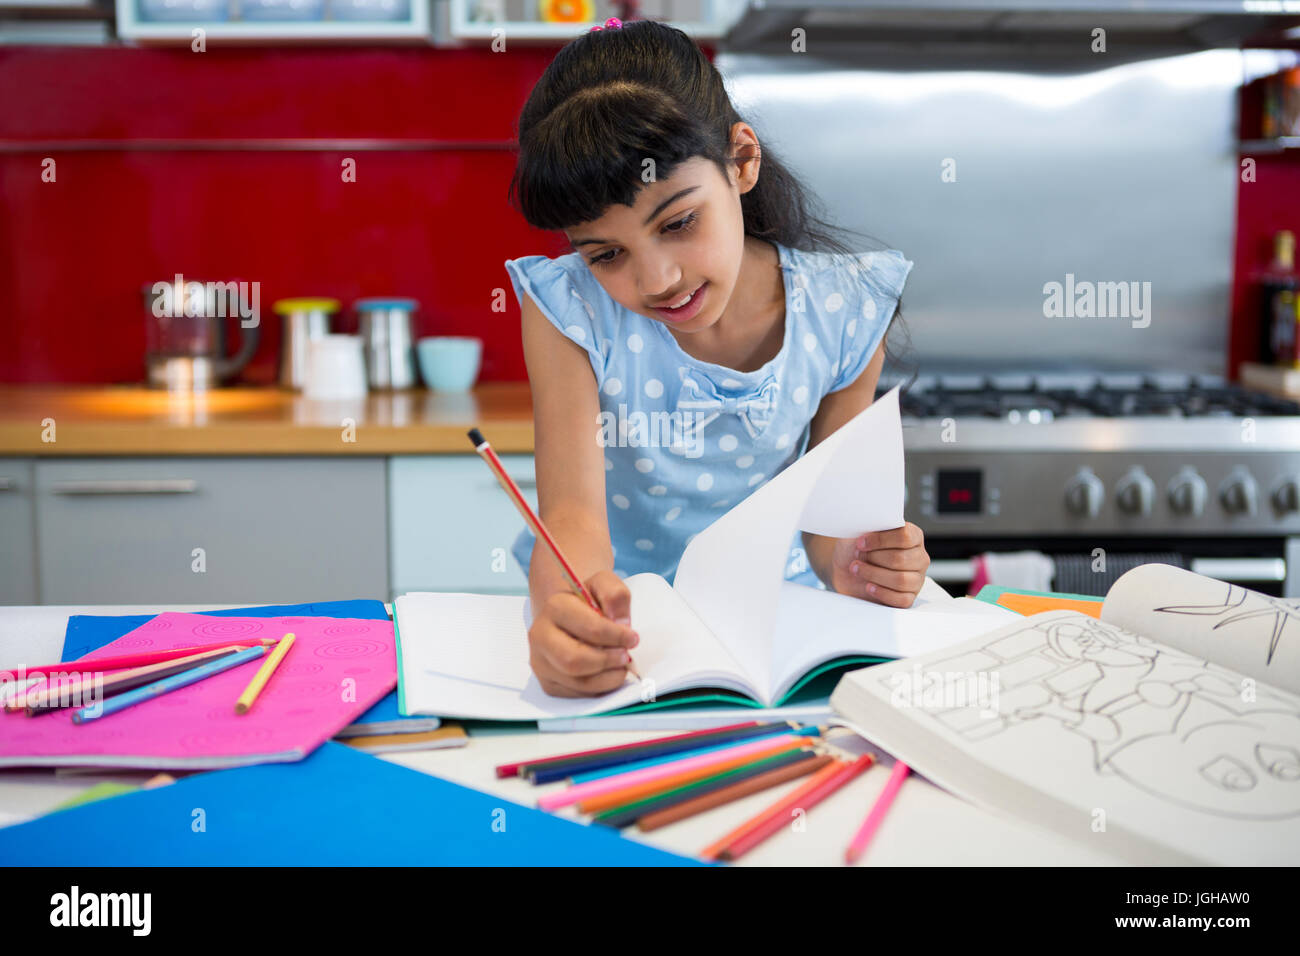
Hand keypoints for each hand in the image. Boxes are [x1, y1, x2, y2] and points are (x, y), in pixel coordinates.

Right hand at [527, 570, 639, 696]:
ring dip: (608, 678)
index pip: (590, 629)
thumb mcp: (604, 585)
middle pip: (575, 661)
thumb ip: (615, 595)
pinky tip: (606, 673)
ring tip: (619, 665)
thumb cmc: (588, 601)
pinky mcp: (548, 682)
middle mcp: (541, 636)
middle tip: (625, 657)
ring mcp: (541, 662)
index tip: (633, 638)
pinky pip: (578, 694)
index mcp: (555, 607)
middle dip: (608, 661)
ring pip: (578, 682)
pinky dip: (599, 687)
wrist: (569, 615)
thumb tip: (621, 623)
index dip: (617, 636)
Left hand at [829, 522, 929, 607]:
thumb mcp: (860, 531)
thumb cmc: (857, 548)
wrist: (846, 568)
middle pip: (901, 559)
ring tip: (857, 569)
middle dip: (873, 558)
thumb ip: (869, 524)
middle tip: (857, 557)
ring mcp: (917, 579)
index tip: (860, 542)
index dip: (880, 540)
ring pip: (901, 580)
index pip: (905, 536)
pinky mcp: (908, 597)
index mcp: (913, 536)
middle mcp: (919, 557)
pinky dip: (882, 593)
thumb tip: (869, 518)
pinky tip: (868, 586)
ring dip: (873, 574)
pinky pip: (901, 599)